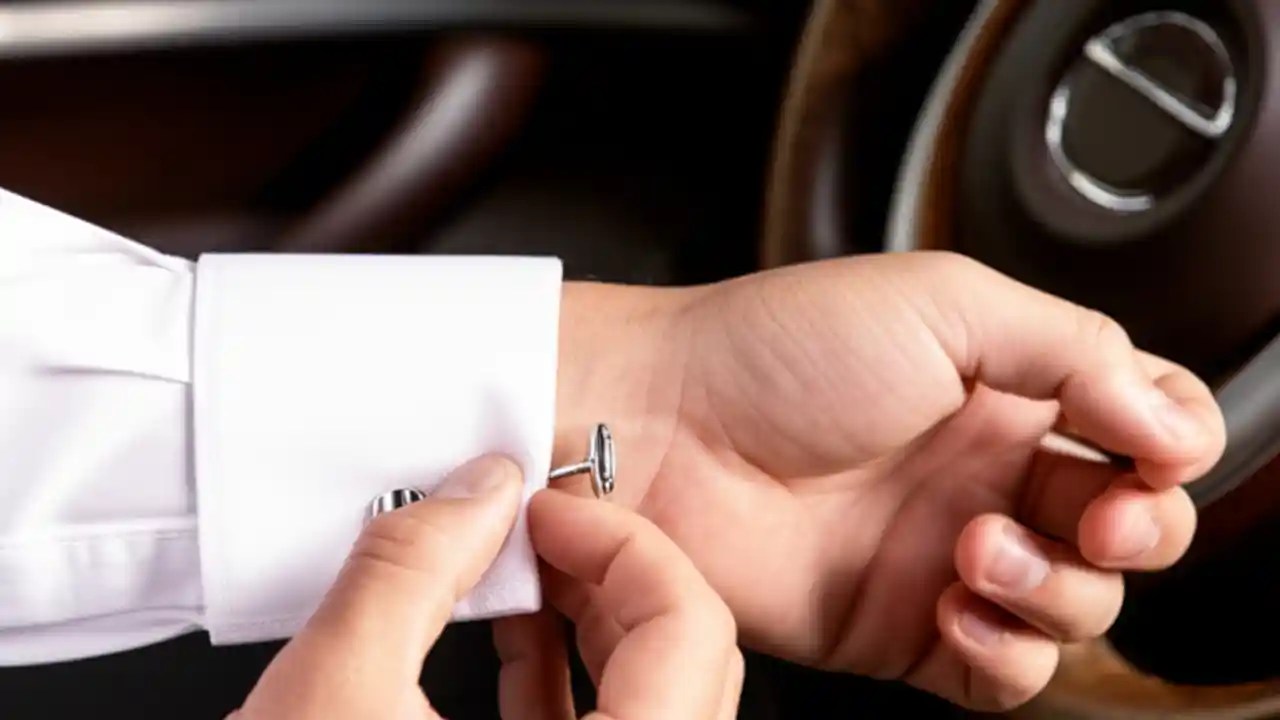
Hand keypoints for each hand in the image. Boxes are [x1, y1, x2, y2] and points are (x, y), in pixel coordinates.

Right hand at [229, 455, 739, 719]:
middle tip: (537, 534)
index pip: (690, 630)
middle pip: (684, 663)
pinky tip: (511, 646)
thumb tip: (475, 493)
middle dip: (607, 576)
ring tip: (520, 577)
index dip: (621, 542)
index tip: (549, 512)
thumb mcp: (332, 692)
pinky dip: (566, 686)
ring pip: (650, 706)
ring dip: (589, 627)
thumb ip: (410, 566)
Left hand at [555, 251, 1226, 709]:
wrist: (660, 426)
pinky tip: (956, 604)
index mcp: (1006, 390)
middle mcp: (984, 475)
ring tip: (976, 547)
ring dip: (1056, 588)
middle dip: (1139, 532)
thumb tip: (1164, 420)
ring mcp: (945, 557)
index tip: (1149, 449)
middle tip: (1099, 517)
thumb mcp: (944, 301)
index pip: (1141, 425)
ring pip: (1076, 608)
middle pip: (1129, 529)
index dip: (1169, 445)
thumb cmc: (773, 348)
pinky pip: (1001, 672)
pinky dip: (1006, 651)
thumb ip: (1073, 347)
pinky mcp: (898, 627)